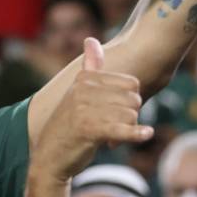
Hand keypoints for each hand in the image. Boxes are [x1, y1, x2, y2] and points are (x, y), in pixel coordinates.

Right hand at [32, 38, 153, 183]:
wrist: (50, 157)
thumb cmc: (70, 125)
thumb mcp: (78, 94)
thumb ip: (90, 68)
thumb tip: (90, 39)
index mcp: (84, 78)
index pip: (130, 83)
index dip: (131, 99)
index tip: (120, 111)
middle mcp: (83, 90)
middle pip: (132, 99)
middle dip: (131, 115)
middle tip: (117, 126)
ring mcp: (84, 109)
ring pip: (130, 115)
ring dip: (129, 129)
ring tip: (114, 135)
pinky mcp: (88, 130)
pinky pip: (122, 129)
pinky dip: (137, 134)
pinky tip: (147, 134)